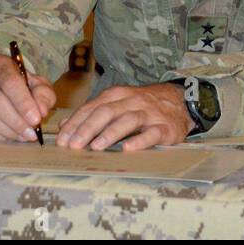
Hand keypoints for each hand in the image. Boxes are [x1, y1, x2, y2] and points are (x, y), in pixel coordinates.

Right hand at [0, 53, 55, 142]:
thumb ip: (43, 95)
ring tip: (22, 136)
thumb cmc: (20, 86)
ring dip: (6, 131)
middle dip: (16, 121)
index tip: (36, 119)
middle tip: (31, 134)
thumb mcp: (37, 85)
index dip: (23, 103)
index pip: (10, 82)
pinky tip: (7, 136)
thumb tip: (41, 111)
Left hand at [57, 83, 193, 151]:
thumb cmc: (143, 105)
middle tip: (73, 145)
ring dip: (110, 133)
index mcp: (117, 95)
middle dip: (88, 128)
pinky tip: (128, 149)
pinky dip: (139, 141)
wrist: (181, 102)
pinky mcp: (165, 128)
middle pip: (107, 112)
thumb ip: (91, 113)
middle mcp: (132, 101)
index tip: (62, 139)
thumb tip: (64, 125)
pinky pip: (152, 134)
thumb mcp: (117, 103)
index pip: (92, 107)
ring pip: (128, 120)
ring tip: (96, 147)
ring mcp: (149, 114)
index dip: (76, 122)